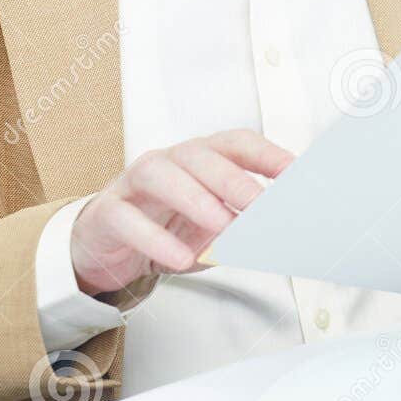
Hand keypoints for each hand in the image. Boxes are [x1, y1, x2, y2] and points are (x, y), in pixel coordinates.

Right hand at [70, 129, 293, 296]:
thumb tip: (275, 233)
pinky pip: (127, 219)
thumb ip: (239, 225)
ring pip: (159, 174)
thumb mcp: (209, 227)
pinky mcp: (107, 212)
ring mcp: (134, 184)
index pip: (235, 144)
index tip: (293, 171)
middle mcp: (169, 163)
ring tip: (221, 224)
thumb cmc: (164, 227)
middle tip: (257, 203)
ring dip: (194, 198)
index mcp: (200, 160)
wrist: (107, 247)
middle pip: (199, 156)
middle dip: (232, 178)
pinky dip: (155, 239)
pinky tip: (179, 257)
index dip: (265, 154)